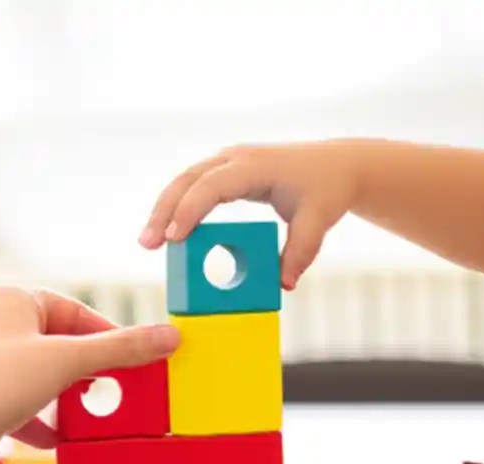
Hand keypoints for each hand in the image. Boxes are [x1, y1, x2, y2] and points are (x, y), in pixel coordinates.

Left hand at [0, 287, 178, 463]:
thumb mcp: (67, 361)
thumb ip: (120, 349)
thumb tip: (170, 336)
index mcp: (9, 300)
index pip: (71, 309)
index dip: (105, 333)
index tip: (135, 356)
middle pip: (56, 344)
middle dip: (87, 370)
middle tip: (119, 388)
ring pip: (39, 377)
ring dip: (66, 398)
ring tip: (94, 415)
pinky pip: (20, 406)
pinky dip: (42, 422)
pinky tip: (58, 441)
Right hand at [139, 142, 359, 289]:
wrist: (336, 166)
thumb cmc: (327, 189)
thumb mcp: (318, 221)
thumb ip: (300, 252)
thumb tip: (283, 285)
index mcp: (255, 166)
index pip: (213, 185)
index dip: (190, 210)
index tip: (174, 238)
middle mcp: (235, 159)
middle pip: (188, 180)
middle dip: (165, 211)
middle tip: (147, 243)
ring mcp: (226, 162)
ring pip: (184, 181)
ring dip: (164, 209)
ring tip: (148, 241)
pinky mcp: (224, 172)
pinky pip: (192, 187)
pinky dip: (177, 207)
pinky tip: (166, 232)